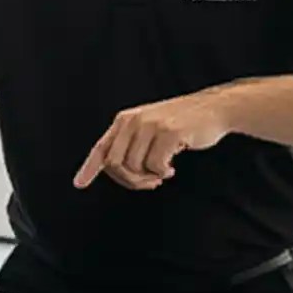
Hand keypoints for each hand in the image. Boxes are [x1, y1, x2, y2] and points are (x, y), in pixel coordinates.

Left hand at [73, 89, 232, 189]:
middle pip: (115, 164)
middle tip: (149, 182)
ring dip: (149, 178)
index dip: (89, 168)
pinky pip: (155, 166)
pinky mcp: (167, 132)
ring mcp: (150, 125)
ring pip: (134, 167)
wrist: (213, 109)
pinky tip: (172, 167)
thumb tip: (117, 171)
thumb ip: (131, 145)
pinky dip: (163, 173)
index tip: (79, 184)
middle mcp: (133, 121)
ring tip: (163, 171)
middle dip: (130, 180)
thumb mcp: (149, 129)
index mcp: (124, 120)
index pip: (101, 148)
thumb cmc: (181, 124)